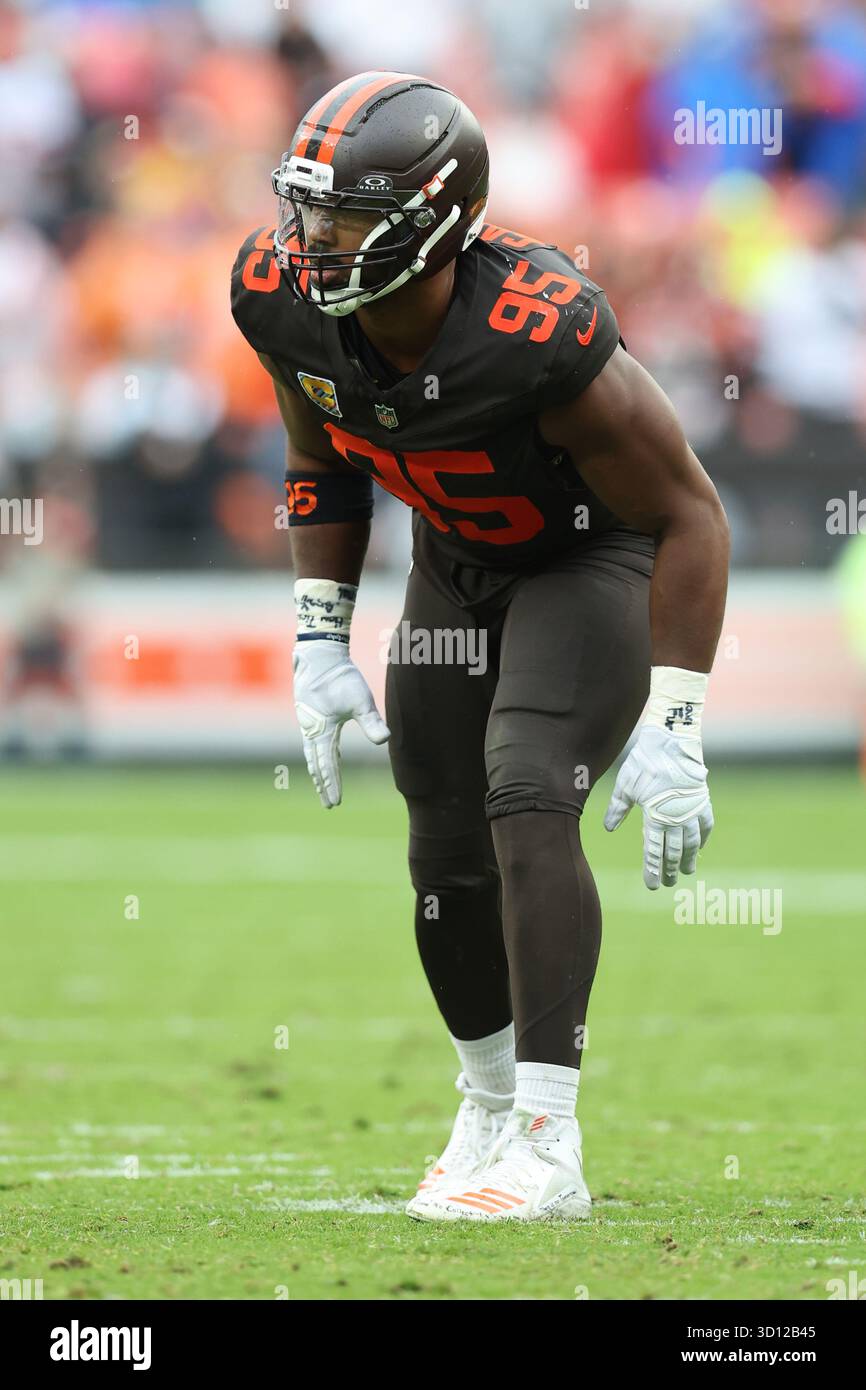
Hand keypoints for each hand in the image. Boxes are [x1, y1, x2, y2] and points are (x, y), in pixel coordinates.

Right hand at [292, 640, 389, 807]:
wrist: (319, 655)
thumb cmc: (340, 676)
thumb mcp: (360, 699)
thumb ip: (371, 720)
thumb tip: (384, 740)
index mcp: (321, 731)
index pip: (327, 765)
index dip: (332, 785)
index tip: (336, 803)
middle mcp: (311, 730)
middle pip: (316, 764)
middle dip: (323, 784)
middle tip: (329, 804)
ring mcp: (308, 723)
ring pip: (312, 754)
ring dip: (318, 771)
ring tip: (323, 786)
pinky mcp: (310, 714)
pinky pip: (312, 742)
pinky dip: (317, 755)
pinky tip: (325, 755)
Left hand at [604, 724, 712, 889]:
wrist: (671, 742)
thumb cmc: (644, 762)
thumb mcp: (625, 785)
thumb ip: (617, 808)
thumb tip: (609, 828)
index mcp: (655, 816)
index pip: (653, 851)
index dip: (652, 870)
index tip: (652, 885)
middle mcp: (675, 817)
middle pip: (673, 851)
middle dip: (670, 869)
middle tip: (669, 883)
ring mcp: (691, 809)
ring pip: (691, 842)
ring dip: (688, 858)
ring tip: (687, 871)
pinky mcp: (702, 800)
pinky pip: (705, 825)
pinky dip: (702, 838)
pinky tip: (699, 847)